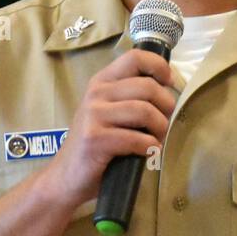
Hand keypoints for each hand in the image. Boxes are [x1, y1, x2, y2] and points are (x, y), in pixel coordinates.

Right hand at [40, 49, 177, 209]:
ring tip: (156, 140)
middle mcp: (96, 93)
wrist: (66, 177)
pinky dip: (149, 147)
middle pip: (147, 86)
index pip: (135, 58)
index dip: (159, 67)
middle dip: (166, 107)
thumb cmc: (95, 145)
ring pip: (145, 111)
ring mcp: (93, 115)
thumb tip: (168, 91)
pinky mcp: (95, 139)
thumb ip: (131, 97)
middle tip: (163, 124)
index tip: (170, 83)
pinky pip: (136, 139)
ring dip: (160, 129)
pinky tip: (147, 153)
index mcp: (101, 81)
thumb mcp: (109, 112)